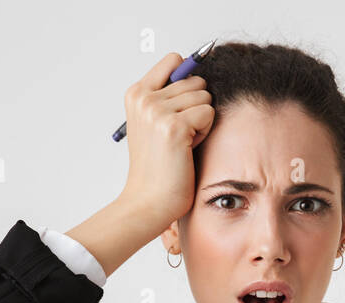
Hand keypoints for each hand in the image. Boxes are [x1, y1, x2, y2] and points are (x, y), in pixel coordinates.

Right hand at [117, 51, 215, 232]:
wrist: (149, 201)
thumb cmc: (158, 167)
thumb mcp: (154, 123)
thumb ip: (169, 97)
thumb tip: (200, 75)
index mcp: (136, 93)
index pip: (175, 60)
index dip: (188, 82)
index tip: (182, 107)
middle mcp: (144, 97)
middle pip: (195, 81)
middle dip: (196, 108)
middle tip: (179, 135)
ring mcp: (157, 110)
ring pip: (204, 97)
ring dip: (201, 121)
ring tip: (182, 143)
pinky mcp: (174, 126)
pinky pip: (208, 114)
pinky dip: (204, 132)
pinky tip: (188, 148)